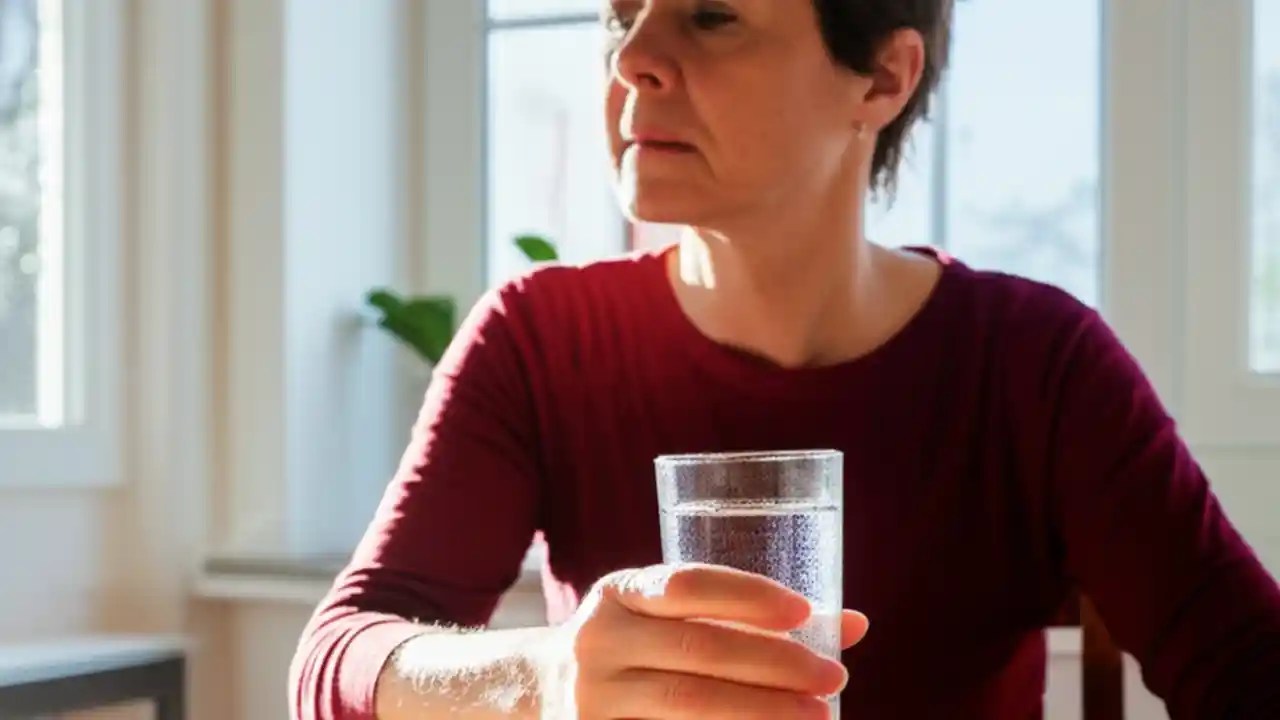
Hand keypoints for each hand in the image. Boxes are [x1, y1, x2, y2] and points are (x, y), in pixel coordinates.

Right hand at [536, 563, 869, 718]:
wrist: (537, 695)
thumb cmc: (632, 648)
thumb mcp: (665, 616)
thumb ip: (745, 615)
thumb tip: (854, 625)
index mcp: (618, 594)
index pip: (687, 586)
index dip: (748, 595)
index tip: (806, 611)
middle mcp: (598, 642)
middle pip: (696, 651)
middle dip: (773, 665)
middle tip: (832, 678)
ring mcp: (594, 700)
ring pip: (686, 705)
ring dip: (760, 711)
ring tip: (817, 716)